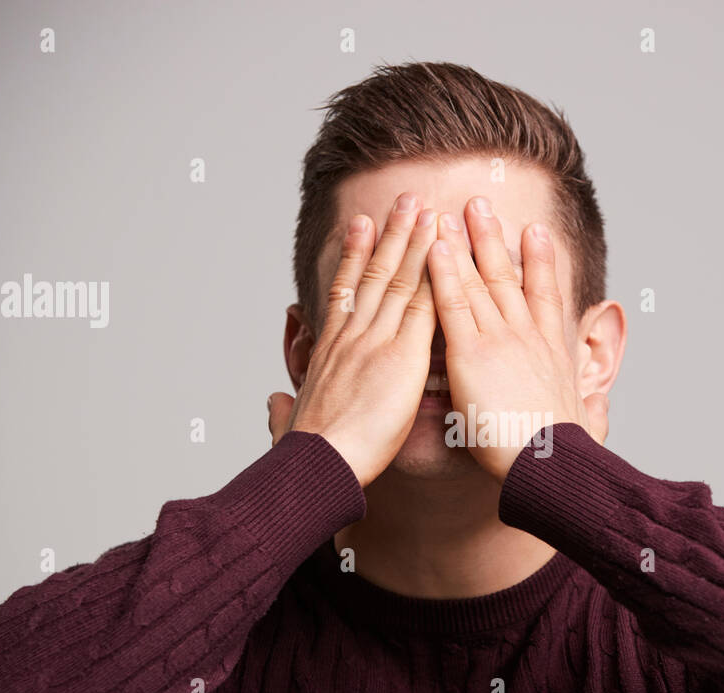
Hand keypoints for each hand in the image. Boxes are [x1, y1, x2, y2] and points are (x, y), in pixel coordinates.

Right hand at [267, 192, 437, 485]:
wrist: (319, 463)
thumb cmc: (305, 454)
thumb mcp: (290, 424)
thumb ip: (284, 410)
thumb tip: (276, 405)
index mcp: (329, 350)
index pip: (345, 291)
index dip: (354, 256)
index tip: (361, 226)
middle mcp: (352, 336)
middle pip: (374, 273)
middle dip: (390, 232)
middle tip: (404, 199)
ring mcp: (377, 341)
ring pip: (399, 279)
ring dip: (415, 241)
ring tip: (426, 208)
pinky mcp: (403, 356)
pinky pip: (424, 307)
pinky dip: (436, 276)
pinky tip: (447, 253)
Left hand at [425, 197, 607, 481]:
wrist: (551, 463)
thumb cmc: (565, 455)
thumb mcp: (585, 423)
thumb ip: (586, 408)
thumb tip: (596, 408)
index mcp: (552, 352)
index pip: (545, 296)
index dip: (541, 261)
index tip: (537, 232)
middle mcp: (527, 337)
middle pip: (509, 277)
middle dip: (494, 238)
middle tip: (482, 205)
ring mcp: (499, 341)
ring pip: (480, 282)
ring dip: (464, 244)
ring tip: (453, 212)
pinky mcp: (471, 354)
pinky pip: (453, 305)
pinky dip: (443, 274)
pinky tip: (433, 248)